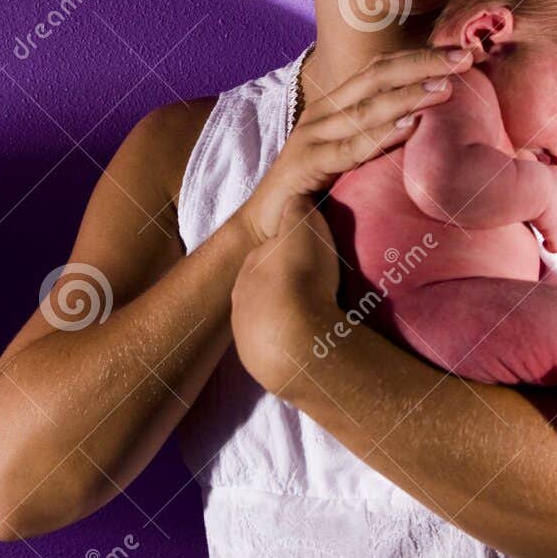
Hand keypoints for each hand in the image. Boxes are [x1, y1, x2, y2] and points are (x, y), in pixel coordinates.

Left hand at [230, 196, 340, 396]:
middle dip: (284, 291)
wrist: (291, 334)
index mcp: (252, 265)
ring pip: (266, 320)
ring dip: (285, 320)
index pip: (269, 255)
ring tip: (314, 325)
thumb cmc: (298, 277)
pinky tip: (308, 347)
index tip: (308, 262)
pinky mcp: (257, 358)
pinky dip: (288, 345)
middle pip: (265, 289)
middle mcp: (242, 297)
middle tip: (314, 295)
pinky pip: (274, 347)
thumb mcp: (303, 228)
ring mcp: (246, 330)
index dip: (289, 255)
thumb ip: (298, 212)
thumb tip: (297, 199)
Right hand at [233, 45, 474, 244]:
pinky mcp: (303, 166)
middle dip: (423, 64)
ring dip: (407, 96)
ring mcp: (311, 137)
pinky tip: (408, 127)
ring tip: (444, 89)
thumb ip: (381, 137)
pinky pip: (347, 149)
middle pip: (376, 76)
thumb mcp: (352, 156)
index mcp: (337, 105)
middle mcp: (324, 113)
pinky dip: (379, 136)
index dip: (422, 57)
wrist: (266, 227)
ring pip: (365, 108)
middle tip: (465, 59)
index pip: (382, 68)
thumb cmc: (316, 193)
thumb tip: (430, 127)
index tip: (465, 55)